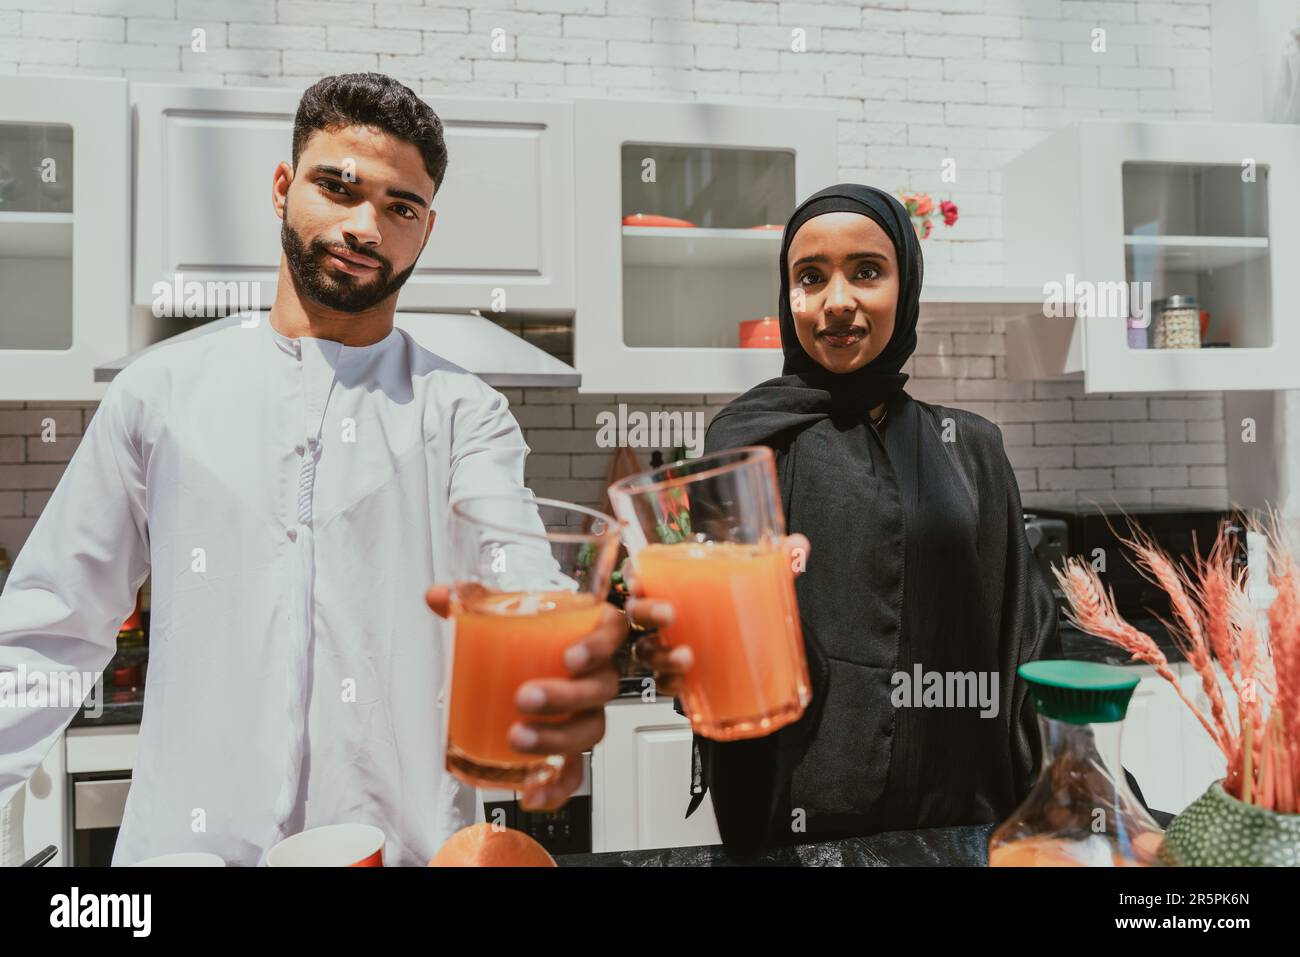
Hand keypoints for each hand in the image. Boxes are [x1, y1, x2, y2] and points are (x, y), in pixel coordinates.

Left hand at [426, 585, 625, 810]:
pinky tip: (532, 792)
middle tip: (525, 697)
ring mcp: (588, 713)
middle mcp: (597, 674)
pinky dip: (556, 787)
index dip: (597, 647)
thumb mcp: (508, 614)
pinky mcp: (572, 747)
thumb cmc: (530, 639)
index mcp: (590, 635)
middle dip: (564, 697)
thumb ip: (476, 601)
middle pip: (600, 688)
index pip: (612, 632)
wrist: (525, 670)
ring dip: (556, 739)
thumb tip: (439, 596)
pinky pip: (574, 771)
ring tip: (519, 737)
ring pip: (589, 730)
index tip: (569, 658)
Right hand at [622, 533, 810, 698]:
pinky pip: (661, 682)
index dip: (632, 575)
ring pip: (645, 650)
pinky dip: (668, 683)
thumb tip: (799, 546)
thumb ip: (777, 561)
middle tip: (669, 614)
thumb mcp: (758, 579)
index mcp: (672, 582)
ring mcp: (667, 645)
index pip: (640, 573)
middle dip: (646, 612)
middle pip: (636, 612)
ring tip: (685, 657)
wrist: (755, 648)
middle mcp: (662, 614)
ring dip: (660, 655)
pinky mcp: (678, 673)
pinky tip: (682, 683)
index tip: (639, 579)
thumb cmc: (738, 604)